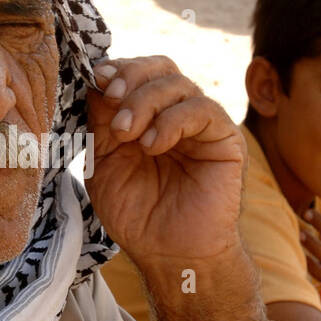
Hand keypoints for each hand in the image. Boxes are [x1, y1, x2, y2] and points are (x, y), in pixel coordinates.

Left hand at [86, 57, 245, 268]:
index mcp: (148, 115)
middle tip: (113, 101)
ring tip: (128, 135)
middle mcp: (176, 113)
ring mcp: (201, 124)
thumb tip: (96, 80)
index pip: (137, 72)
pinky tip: (153, 145)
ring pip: (178, 84)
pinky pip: (202, 109)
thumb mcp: (103, 162)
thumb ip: (100, 122)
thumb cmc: (136, 213)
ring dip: (146, 102)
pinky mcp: (224, 139)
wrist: (169, 254)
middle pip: (160, 67)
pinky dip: (172, 121)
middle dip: (131, 77)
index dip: (117, 69)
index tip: (96, 79)